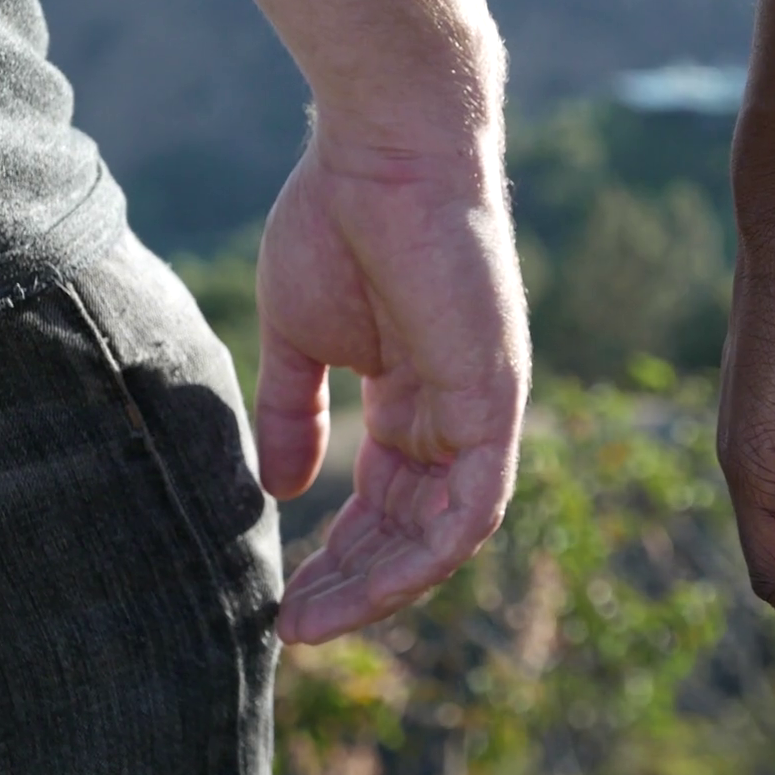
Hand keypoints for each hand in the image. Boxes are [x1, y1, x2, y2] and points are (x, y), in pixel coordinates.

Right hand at [253, 128, 528, 644]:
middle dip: (352, 582)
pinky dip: (422, 559)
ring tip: (311, 622)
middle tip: (291, 626)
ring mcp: (483, 409)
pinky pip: (472, 510)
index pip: (387, 498)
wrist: (382, 148)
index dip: (339, 551)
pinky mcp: (496, 402)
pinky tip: (365, 589)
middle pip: (413, 526)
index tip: (284, 595)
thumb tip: (279, 490)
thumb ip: (294, 412)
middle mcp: (459, 411)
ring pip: (444, 534)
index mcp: (419, 394)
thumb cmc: (339, 218)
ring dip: (380, 586)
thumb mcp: (300, 336)